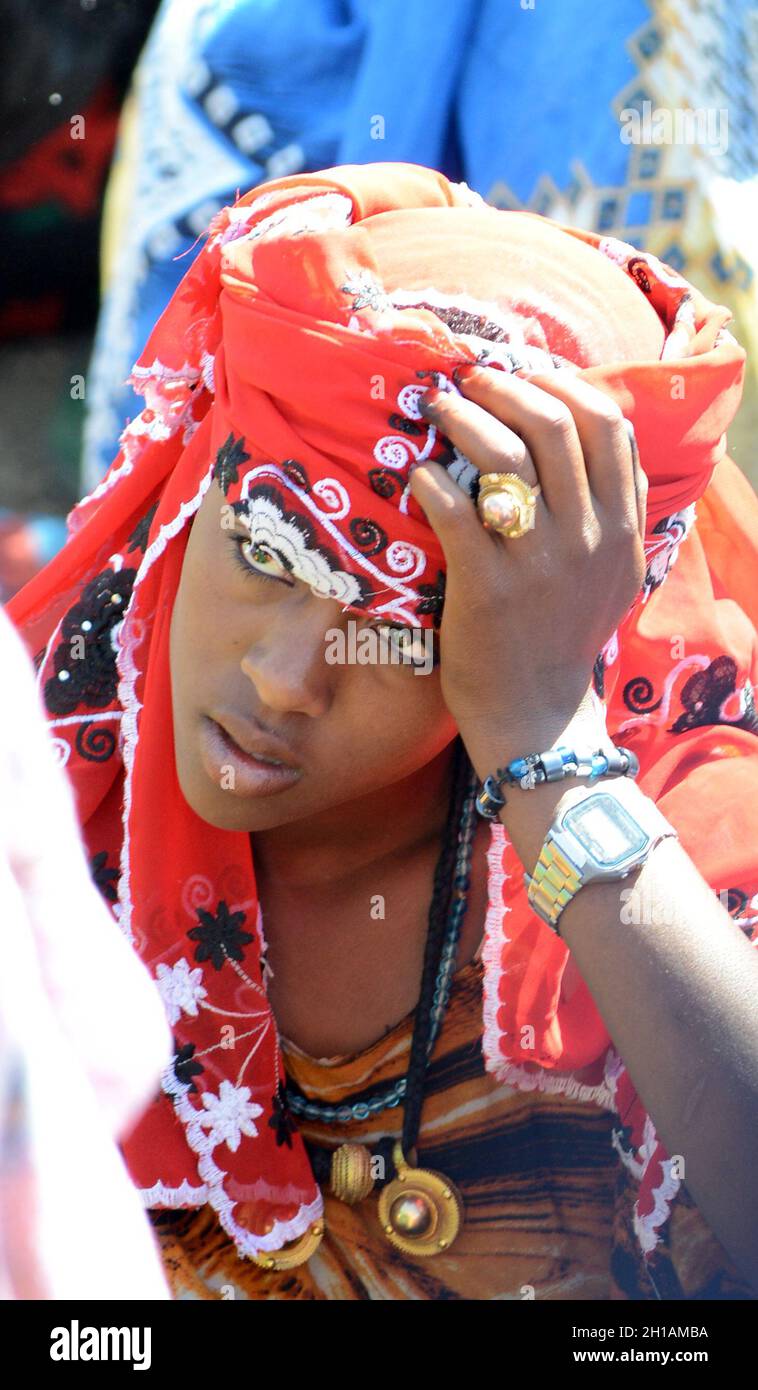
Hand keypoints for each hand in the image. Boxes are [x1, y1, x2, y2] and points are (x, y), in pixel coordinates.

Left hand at [409, 365, 647, 778]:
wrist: (537, 712)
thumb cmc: (564, 634)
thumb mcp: (616, 572)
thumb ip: (618, 508)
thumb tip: (599, 435)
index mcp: (621, 527)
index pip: (608, 425)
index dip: (563, 385)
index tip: (525, 377)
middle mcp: (588, 537)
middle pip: (554, 424)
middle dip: (504, 388)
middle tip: (468, 383)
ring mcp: (538, 561)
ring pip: (505, 454)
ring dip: (464, 418)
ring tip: (437, 410)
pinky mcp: (486, 587)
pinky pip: (454, 508)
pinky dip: (431, 478)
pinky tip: (418, 474)